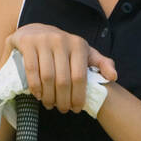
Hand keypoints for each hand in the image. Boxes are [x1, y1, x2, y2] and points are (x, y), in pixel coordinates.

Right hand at [3, 24, 117, 114]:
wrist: (35, 31)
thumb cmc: (62, 48)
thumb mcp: (83, 52)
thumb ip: (100, 63)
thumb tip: (113, 77)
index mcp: (78, 44)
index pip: (79, 76)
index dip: (78, 96)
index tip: (76, 109)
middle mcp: (61, 39)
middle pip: (63, 79)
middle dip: (63, 100)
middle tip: (62, 109)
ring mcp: (43, 40)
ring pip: (47, 77)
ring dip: (49, 96)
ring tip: (50, 104)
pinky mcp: (27, 42)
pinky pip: (32, 70)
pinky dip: (35, 86)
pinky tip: (38, 95)